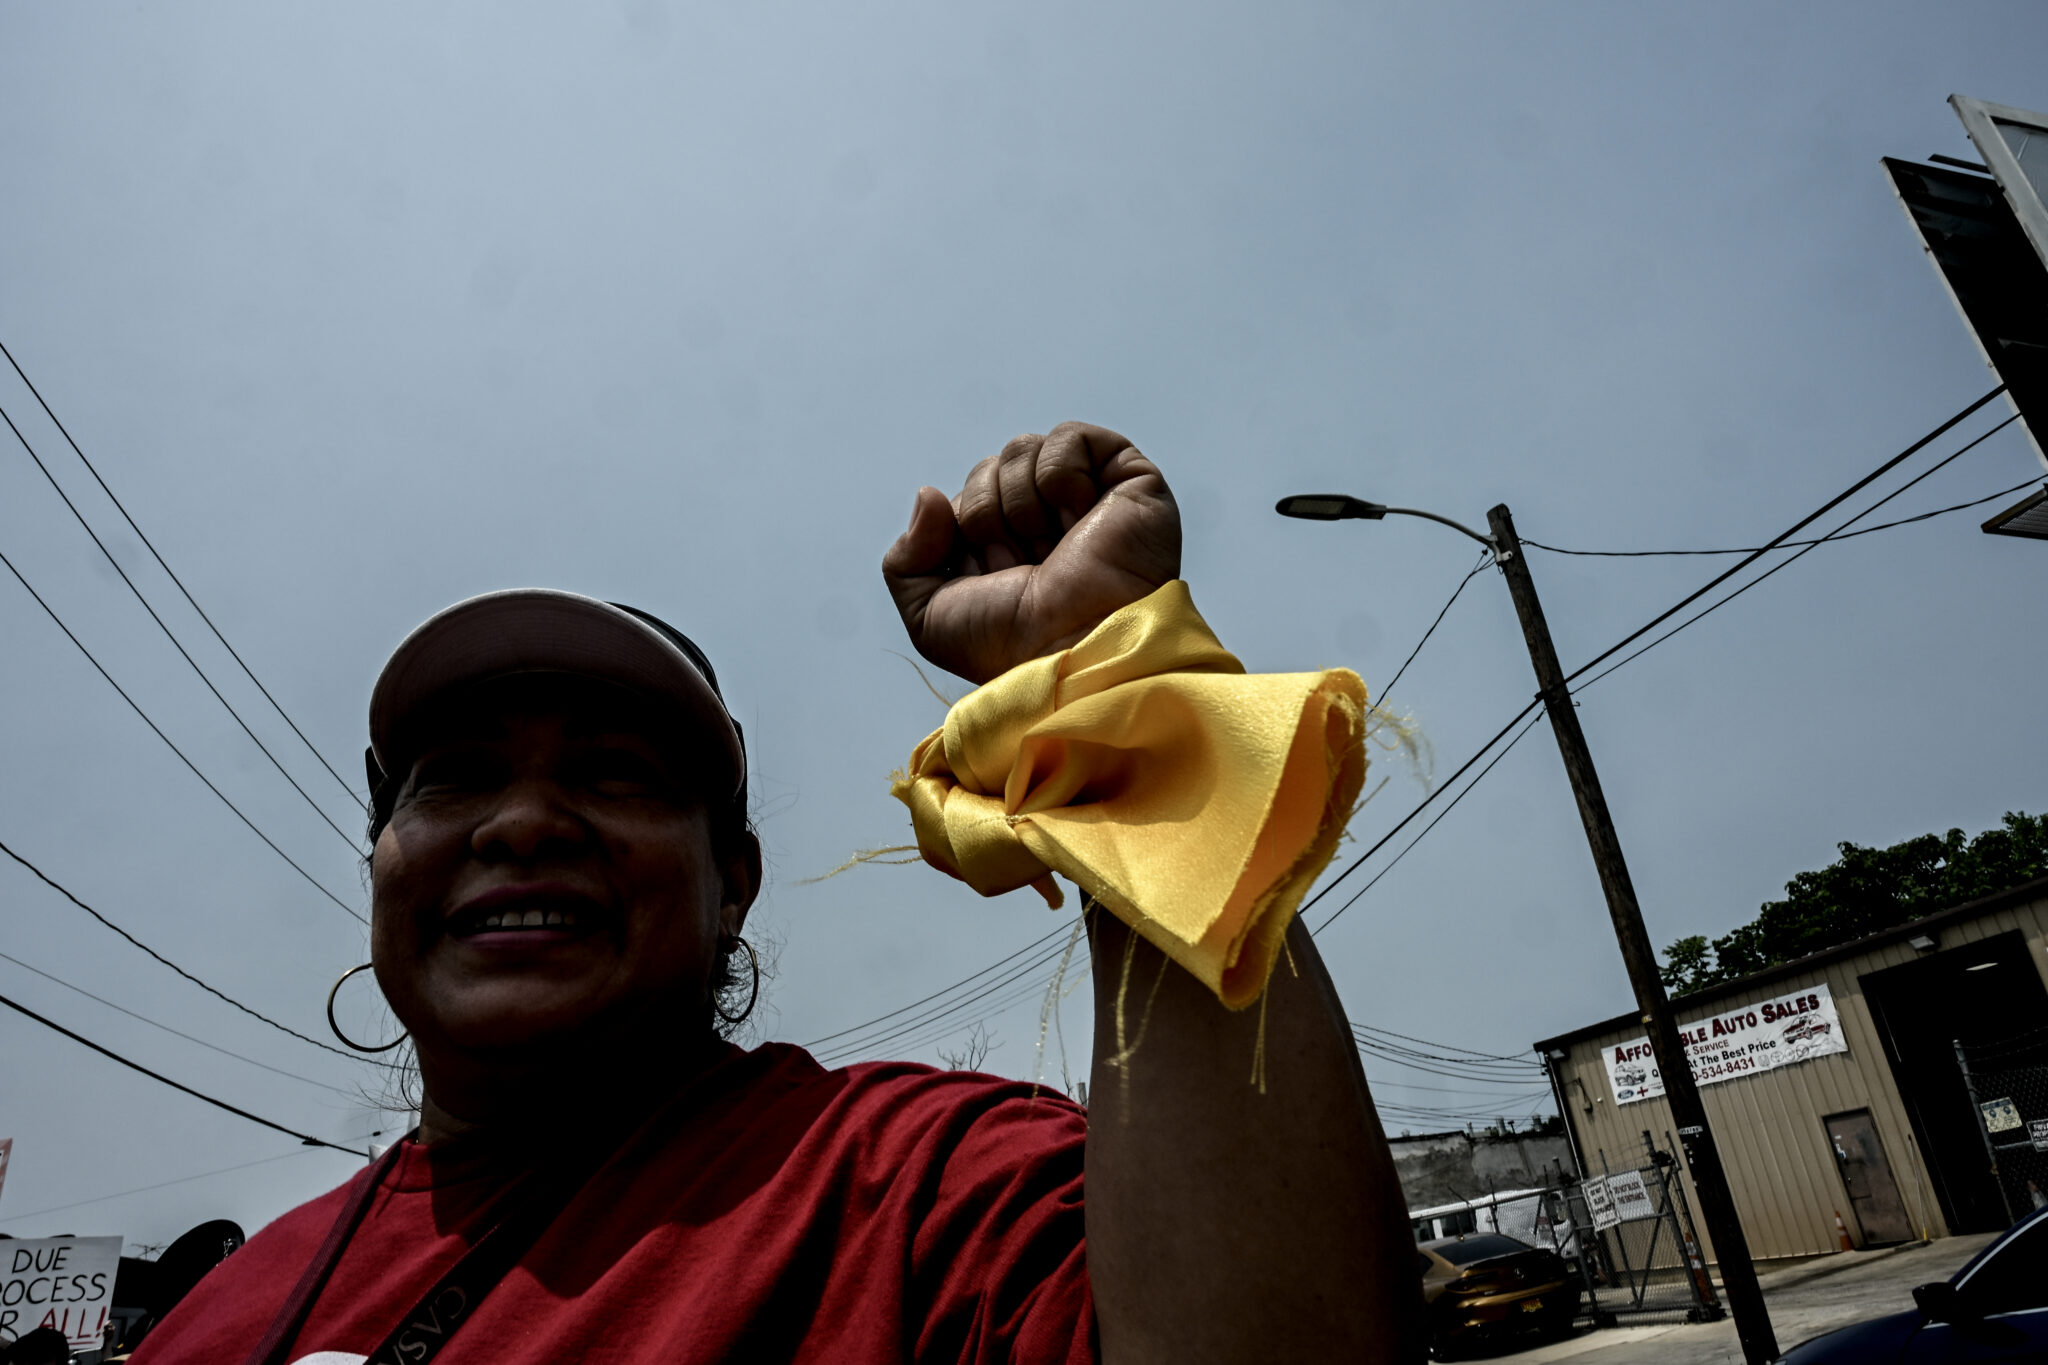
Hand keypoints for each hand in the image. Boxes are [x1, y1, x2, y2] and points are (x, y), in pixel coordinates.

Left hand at [882, 422, 1180, 684]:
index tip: (992, 575)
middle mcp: (1045, 519)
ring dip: (1023, 503)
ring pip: (1023, 448)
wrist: (1072, 649)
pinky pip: (1070, 437)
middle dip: (991, 516)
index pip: (965, 496)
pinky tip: (1079, 517)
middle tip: (1024, 564)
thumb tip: (929, 494)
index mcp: (1004, 546)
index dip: (967, 530)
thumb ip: (905, 558)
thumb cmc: (1010, 645)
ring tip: (1053, 548)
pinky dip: (1060, 473)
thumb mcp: (929, 617)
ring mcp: (1086, 497)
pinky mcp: (1126, 480)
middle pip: (990, 467)